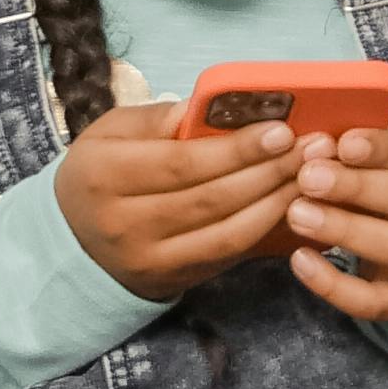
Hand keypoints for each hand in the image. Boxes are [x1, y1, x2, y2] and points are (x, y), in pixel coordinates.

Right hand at [56, 100, 306, 297]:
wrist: (73, 244)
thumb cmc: (99, 174)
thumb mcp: (110, 133)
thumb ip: (157, 119)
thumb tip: (209, 108)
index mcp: (105, 177)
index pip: (181, 164)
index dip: (236, 149)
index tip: (281, 130)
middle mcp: (126, 225)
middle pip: (211, 199)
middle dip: (270, 172)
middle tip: (314, 148)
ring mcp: (152, 260)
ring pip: (228, 233)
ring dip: (278, 202)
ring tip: (314, 173)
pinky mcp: (175, 280)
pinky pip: (230, 255)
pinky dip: (267, 229)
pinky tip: (293, 202)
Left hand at [286, 125, 387, 327]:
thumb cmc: (387, 191)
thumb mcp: (383, 162)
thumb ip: (354, 151)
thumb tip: (313, 142)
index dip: (383, 148)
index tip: (342, 144)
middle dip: (360, 188)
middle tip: (309, 178)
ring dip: (347, 230)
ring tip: (298, 214)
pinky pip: (376, 300)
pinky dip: (335, 284)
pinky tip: (300, 259)